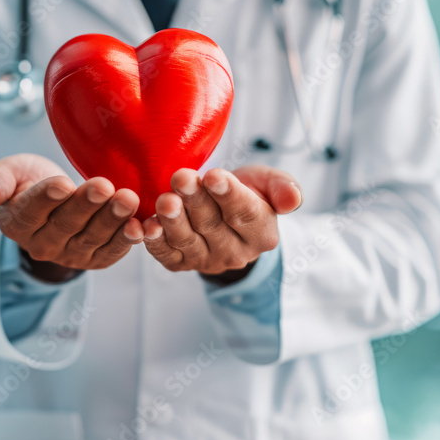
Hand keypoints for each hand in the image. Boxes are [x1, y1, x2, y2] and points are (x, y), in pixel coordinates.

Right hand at [0, 154, 143, 276]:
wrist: (54, 198)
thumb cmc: (28, 181)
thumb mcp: (8, 172)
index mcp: (17, 222)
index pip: (31, 211)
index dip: (46, 198)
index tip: (62, 183)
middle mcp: (42, 245)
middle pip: (66, 224)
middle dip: (87, 205)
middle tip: (104, 186)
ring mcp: (70, 255)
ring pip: (92, 238)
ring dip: (112, 220)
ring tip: (127, 199)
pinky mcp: (95, 259)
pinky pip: (111, 252)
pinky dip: (126, 241)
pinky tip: (138, 227)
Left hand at [141, 165, 301, 277]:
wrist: (223, 213)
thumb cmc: (246, 191)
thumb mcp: (269, 183)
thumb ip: (283, 188)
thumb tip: (293, 201)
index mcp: (261, 233)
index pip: (245, 213)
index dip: (229, 194)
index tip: (213, 175)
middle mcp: (235, 253)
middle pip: (212, 225)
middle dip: (195, 201)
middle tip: (182, 178)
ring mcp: (205, 261)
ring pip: (187, 241)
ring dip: (173, 221)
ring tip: (164, 201)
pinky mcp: (180, 263)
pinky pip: (166, 254)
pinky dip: (154, 242)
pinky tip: (146, 226)